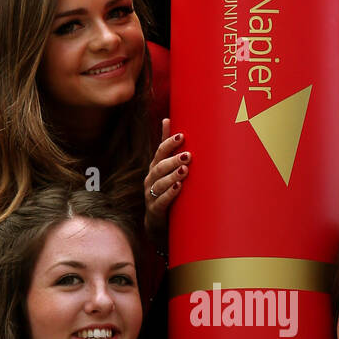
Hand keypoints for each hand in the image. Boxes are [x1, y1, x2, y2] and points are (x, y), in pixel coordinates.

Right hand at [144, 120, 189, 238]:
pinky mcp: (155, 210)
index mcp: (155, 167)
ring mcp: (151, 195)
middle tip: (188, 155)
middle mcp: (151, 179)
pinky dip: (169, 193)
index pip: (160, 152)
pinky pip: (161, 201)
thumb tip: (167, 118)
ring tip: (184, 170)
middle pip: (160, 167)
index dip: (169, 144)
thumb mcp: (165, 167)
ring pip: (160, 183)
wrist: (157, 220)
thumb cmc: (164, 189)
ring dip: (172, 176)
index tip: (181, 136)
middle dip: (173, 160)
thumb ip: (167, 146)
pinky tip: (178, 187)